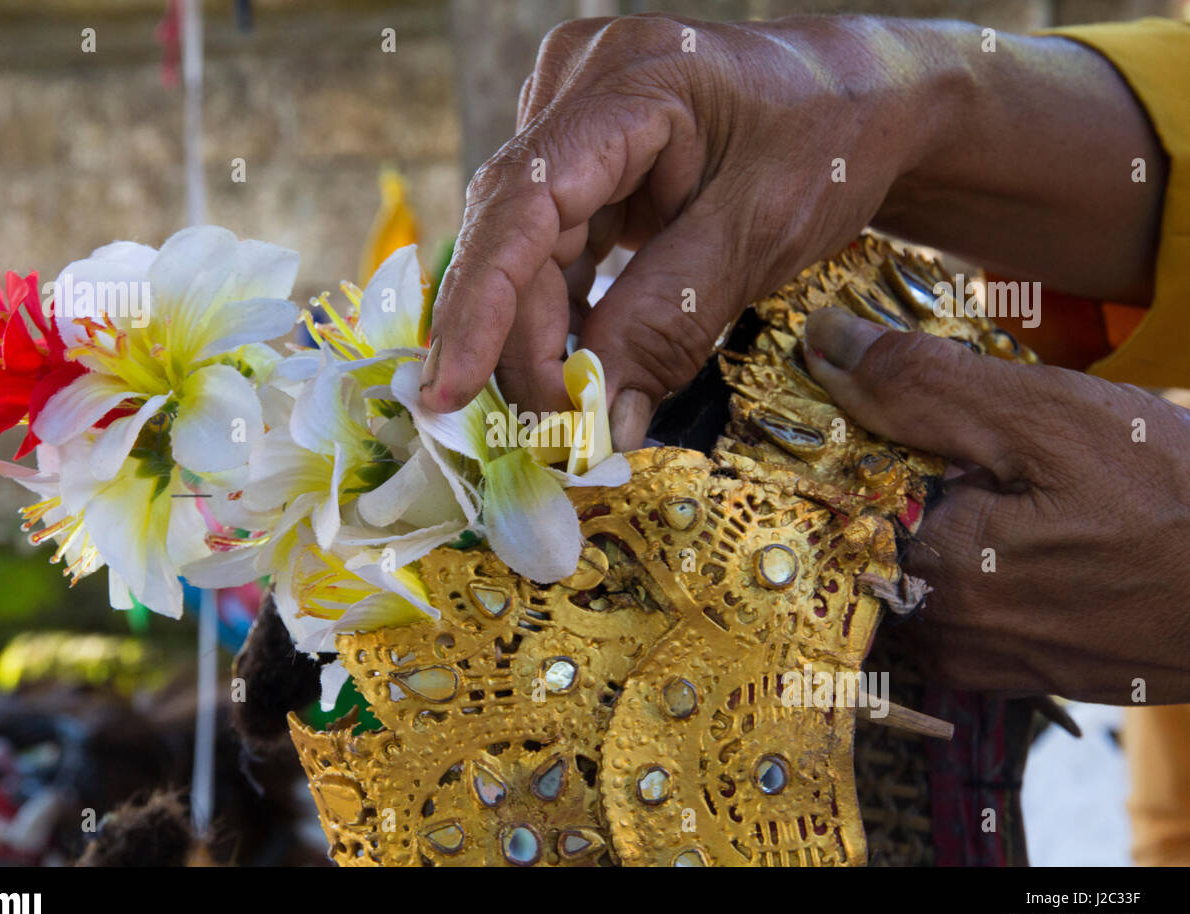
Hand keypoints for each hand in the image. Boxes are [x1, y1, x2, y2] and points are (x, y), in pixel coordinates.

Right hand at [421, 13, 943, 446]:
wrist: (864, 103)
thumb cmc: (830, 144)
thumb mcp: (760, 234)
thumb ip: (671, 321)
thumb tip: (599, 423)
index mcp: (632, 80)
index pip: (525, 200)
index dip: (479, 303)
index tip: (450, 391)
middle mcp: (581, 87)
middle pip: (517, 236)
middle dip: (523, 343)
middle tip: (547, 433)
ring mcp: (576, 120)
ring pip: (527, 250)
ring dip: (543, 337)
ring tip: (564, 410)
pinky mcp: (584, 159)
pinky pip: (553, 247)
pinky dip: (565, 314)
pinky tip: (583, 360)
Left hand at [806, 306, 1189, 704]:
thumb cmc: (1176, 499)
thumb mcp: (1048, 418)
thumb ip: (923, 385)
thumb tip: (823, 342)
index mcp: (927, 572)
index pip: (833, 494)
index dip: (848, 436)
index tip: (880, 400)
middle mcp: (937, 635)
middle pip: (872, 533)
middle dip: (900, 477)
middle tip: (974, 444)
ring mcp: (979, 662)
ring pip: (916, 565)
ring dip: (940, 515)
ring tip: (1015, 485)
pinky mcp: (1017, 671)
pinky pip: (963, 602)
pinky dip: (975, 555)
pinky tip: (1034, 525)